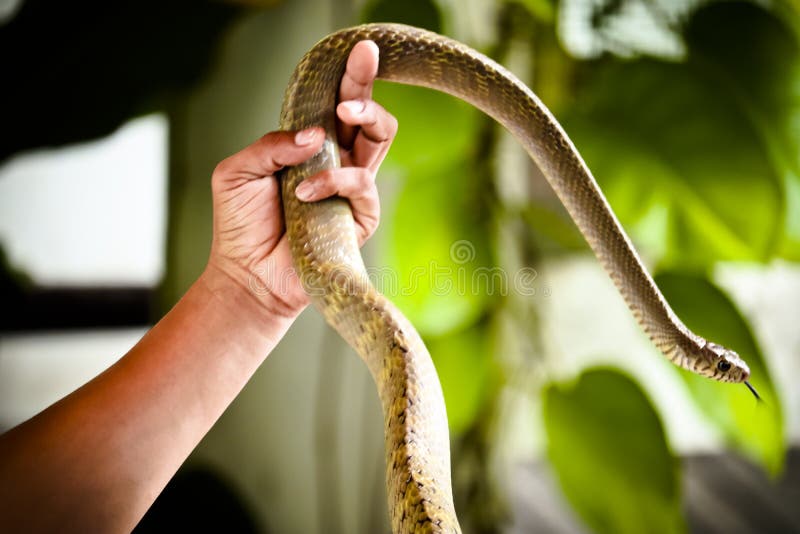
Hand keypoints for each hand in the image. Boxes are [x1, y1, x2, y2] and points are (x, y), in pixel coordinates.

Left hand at [205, 41, 397, 318]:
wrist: (248, 274)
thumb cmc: (241, 223)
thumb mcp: (238, 171)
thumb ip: (271, 145)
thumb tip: (315, 134)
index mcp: (310, 146)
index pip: (336, 103)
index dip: (350, 76)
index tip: (359, 49)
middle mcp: (337, 162)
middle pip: (369, 114)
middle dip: (366, 85)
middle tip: (360, 65)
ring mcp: (351, 189)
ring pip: (380, 141)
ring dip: (362, 120)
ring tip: (325, 136)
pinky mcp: (360, 218)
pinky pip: (362, 186)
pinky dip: (332, 183)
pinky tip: (303, 195)